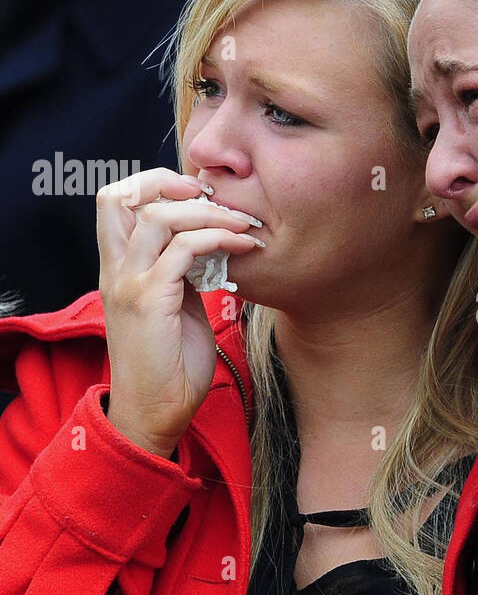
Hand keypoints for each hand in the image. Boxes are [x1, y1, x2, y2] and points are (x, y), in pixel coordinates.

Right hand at [96, 168, 263, 456]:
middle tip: (218, 196)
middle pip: (121, 196)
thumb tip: (210, 244)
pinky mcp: (149, 301)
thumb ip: (181, 272)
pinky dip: (218, 239)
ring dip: (209, 212)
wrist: (154, 412)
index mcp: (119, 268)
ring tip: (243, 223)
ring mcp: (129, 284)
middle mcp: (116, 270)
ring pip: (159, 218)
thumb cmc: (170, 363)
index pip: (116, 202)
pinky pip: (184, 251)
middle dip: (171, 182)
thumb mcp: (174, 305)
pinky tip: (244, 247)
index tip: (198, 192)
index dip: (154, 184)